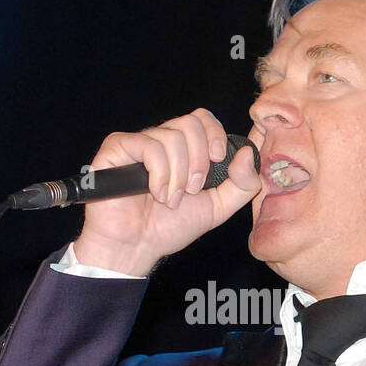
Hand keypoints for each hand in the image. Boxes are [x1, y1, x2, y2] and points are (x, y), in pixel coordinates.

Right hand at [72, 108, 261, 275]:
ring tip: (171, 199)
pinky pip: (148, 145)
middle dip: (199, 159)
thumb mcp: (217, 208)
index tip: (218, 160)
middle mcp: (160, 141)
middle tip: (193, 189)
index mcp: (183, 150)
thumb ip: (242, 184)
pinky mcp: (117, 148)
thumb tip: (249, 153)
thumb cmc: (169, 228)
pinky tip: (156, 194)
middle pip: (190, 122)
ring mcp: (137, 142)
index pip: (203, 119)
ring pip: (172, 136)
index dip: (214, 135)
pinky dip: (159, 173)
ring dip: (178, 174)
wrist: (136, 247)